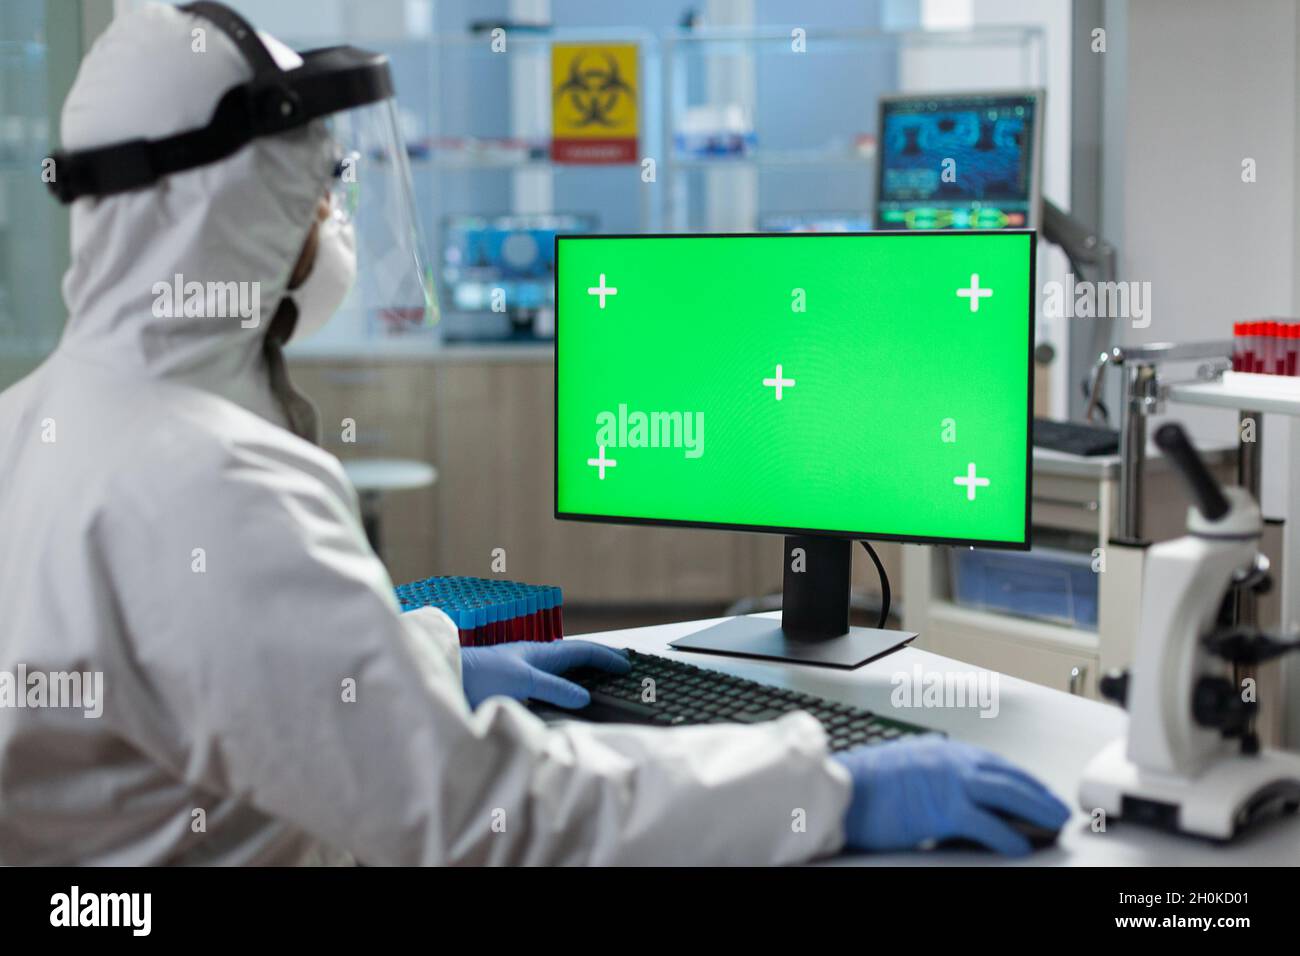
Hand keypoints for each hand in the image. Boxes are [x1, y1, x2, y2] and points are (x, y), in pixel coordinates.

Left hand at [460, 641, 630, 709]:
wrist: (449, 678)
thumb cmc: (482, 675)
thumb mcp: (523, 681)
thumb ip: (554, 688)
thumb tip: (584, 697)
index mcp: (542, 653)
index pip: (583, 651)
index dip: (606, 657)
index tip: (627, 664)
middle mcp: (535, 660)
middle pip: (575, 657)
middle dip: (598, 660)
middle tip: (619, 666)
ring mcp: (525, 671)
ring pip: (562, 669)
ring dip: (582, 672)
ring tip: (599, 678)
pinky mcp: (515, 686)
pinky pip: (549, 683)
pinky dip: (565, 686)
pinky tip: (564, 695)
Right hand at [834, 735, 1069, 856]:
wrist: (840, 790)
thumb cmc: (864, 787)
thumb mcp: (907, 772)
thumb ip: (936, 780)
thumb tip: (961, 803)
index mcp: (941, 751)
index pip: (993, 763)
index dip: (1020, 778)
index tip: (1037, 790)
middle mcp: (950, 760)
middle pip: (1008, 775)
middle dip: (1037, 792)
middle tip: (1058, 808)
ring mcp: (949, 781)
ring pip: (1007, 793)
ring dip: (1036, 809)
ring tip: (1053, 824)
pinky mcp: (944, 808)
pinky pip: (987, 824)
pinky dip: (1008, 835)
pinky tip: (1022, 845)